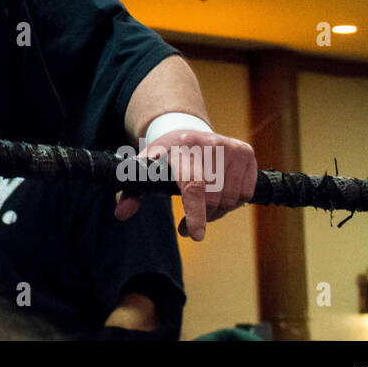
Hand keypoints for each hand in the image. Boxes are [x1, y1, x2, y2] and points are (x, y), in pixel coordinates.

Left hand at [114, 129, 256, 240]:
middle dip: (200, 219)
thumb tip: (121, 213)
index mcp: (180, 147)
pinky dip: (232, 204)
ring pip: (230, 199)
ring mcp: (230, 147)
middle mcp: (209, 144)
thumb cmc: (166, 157)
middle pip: (212, 198)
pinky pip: (244, 194)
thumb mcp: (145, 169)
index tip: (195, 234)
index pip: (193, 186)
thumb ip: (131, 193)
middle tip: (188, 228)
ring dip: (216, 214)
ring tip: (202, 211)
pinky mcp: (246, 153)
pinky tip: (220, 197)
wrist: (188, 131)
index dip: (195, 213)